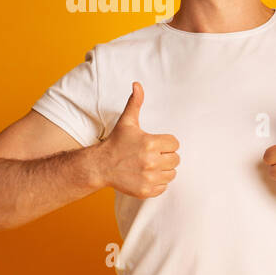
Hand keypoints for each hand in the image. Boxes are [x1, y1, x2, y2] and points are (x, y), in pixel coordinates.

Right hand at [95, 82, 179, 197]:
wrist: (99, 166)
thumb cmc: (116, 143)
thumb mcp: (127, 122)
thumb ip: (135, 103)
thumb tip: (137, 84)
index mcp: (150, 143)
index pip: (175, 144)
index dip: (166, 143)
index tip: (154, 144)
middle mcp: (151, 161)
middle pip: (176, 159)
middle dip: (166, 156)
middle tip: (151, 155)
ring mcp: (149, 177)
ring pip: (172, 174)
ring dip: (164, 170)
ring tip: (149, 165)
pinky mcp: (146, 190)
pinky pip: (164, 187)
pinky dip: (158, 183)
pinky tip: (146, 176)